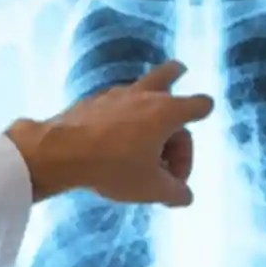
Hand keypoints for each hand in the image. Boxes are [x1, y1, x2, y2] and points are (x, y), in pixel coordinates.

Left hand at [6, 60, 214, 206]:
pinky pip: (115, 102)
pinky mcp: (92, 102)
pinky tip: (115, 133)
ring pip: (138, 88)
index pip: (199, 104)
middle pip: (167, 75)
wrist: (62, 152)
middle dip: (176, 74)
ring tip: (147, 109)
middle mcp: (145, 96)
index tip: (203, 119)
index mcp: (167, 112)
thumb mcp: (152, 188)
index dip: (204, 112)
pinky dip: (122, 113)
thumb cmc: (114, 167)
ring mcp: (116, 95)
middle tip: (180, 70)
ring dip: (147, 99)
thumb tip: (185, 196)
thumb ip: (175, 193)